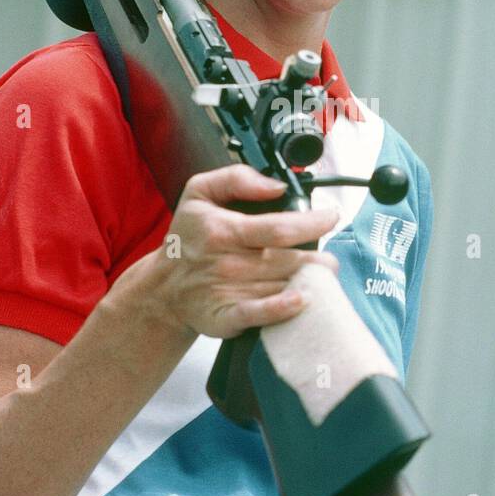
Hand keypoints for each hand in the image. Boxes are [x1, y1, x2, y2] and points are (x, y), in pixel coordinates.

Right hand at [118, 163, 340, 341]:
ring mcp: (227, 291)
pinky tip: (299, 302)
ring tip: (322, 277)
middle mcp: (227, 262)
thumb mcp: (199, 192)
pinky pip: (258, 314)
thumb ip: (238, 179)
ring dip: (310, 282)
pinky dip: (280, 310)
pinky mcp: (227, 317)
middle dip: (318, 259)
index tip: (330, 217)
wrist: (163, 286)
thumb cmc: (188, 237)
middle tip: (330, 259)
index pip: (278, 227)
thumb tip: (276, 186)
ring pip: (281, 285)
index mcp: (223, 229)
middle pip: (287, 259)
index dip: (312, 223)